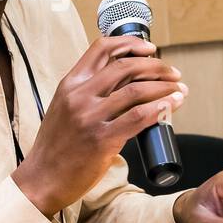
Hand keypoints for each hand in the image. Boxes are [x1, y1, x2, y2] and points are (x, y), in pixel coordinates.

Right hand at [14, 35, 186, 216]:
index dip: (130, 44)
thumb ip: (89, 92)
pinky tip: (172, 105)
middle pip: (126, 67)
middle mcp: (79, 96)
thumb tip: (128, 83)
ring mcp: (90, 117)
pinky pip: (138, 118)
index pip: (102, 49)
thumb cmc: (57, 145)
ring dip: (165, 87)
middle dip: (157, 67)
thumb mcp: (65, 108)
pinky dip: (160, 108)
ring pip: (136, 91)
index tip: (150, 49)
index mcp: (70, 84)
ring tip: (180, 90)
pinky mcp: (101, 140)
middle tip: (173, 73)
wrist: (42, 178)